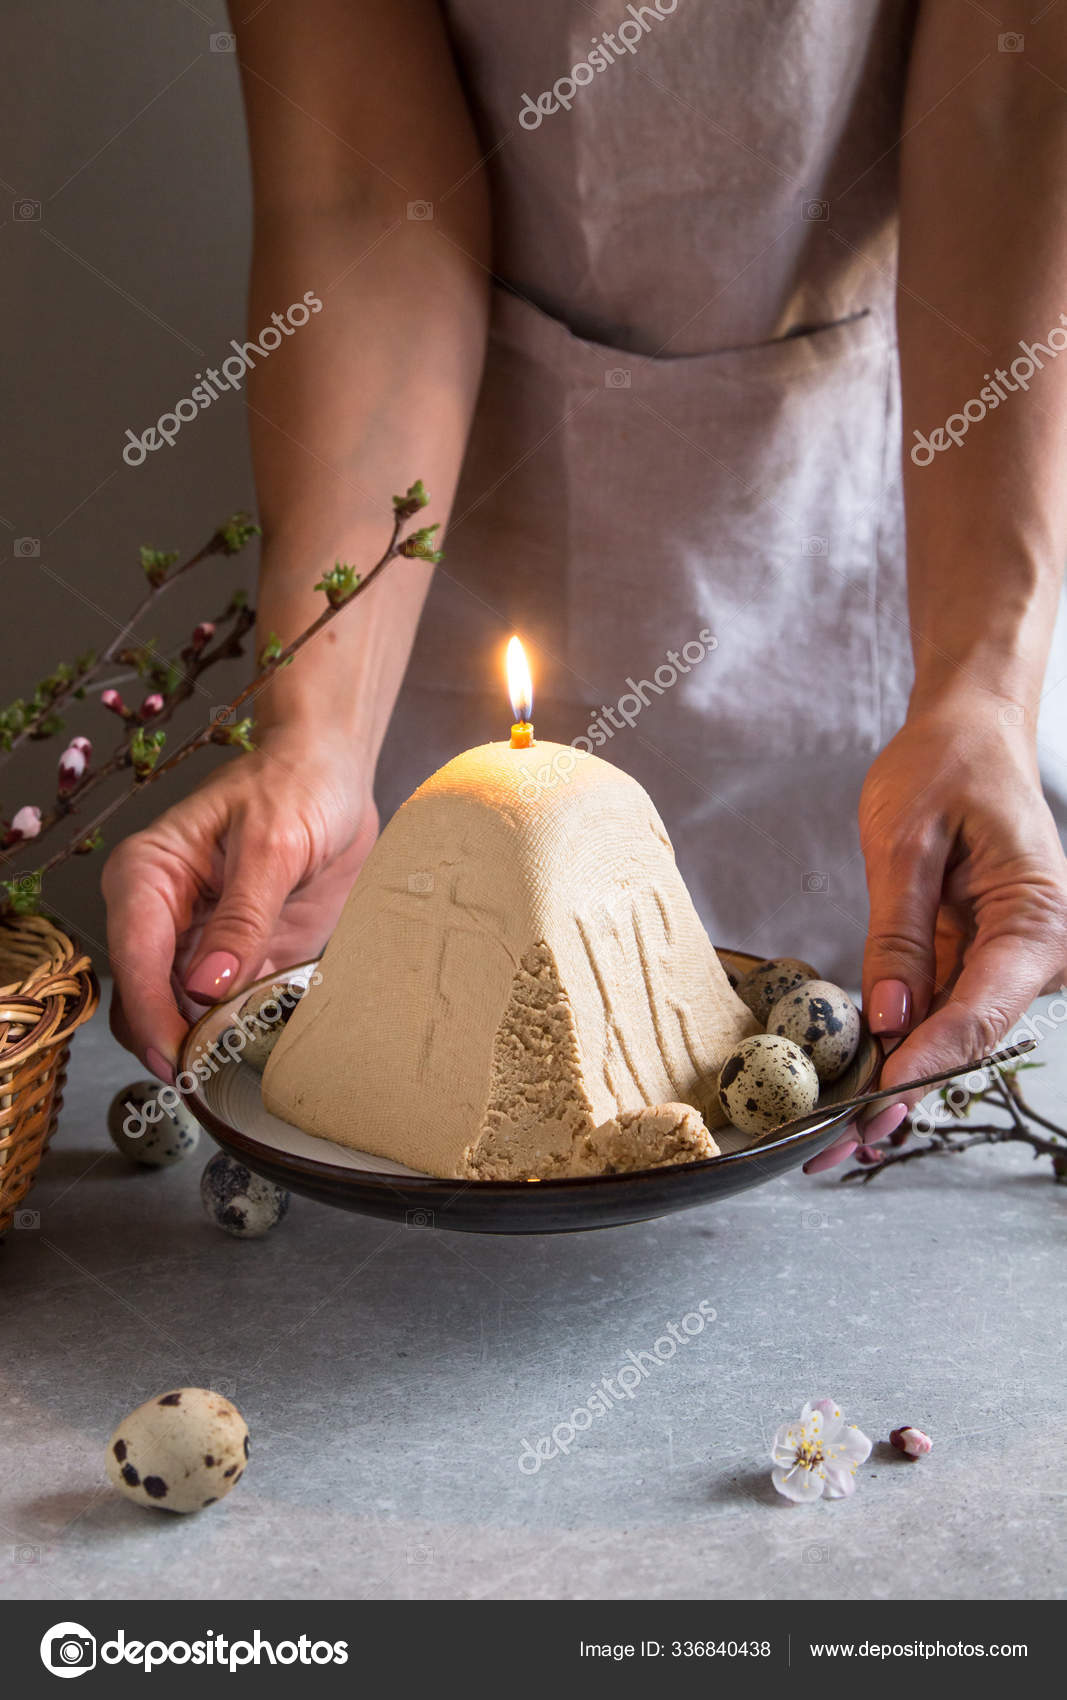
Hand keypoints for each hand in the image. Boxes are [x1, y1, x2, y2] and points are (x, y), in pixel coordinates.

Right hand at [101, 726, 378, 1080]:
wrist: (334, 772)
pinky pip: (231, 1011)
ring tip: (250, 1060)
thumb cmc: (296, 785)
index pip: (134, 960)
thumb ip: (242, 917)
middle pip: (146, 1000)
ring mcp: (198, 942)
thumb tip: (205, 986)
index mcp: (148, 876)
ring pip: (182, 1016)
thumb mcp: (274, 845)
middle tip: (219, 1073)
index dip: (153, 1017)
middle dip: (176, 1042)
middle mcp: (162, 915)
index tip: (182, 1059)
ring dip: (213, 1043)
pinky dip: (248, 1030)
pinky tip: (275, 1038)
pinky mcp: (239, 958)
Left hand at [807, 692, 1066, 1174]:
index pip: (978, 1013)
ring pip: (951, 1037)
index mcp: (1036, 921)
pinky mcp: (978, 957)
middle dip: (900, 1096)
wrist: (970, 731)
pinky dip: (897, 1045)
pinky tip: (853, 1084)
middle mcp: (1036, 952)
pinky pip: (939, 1010)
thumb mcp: (906, 842)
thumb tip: (888, 1018)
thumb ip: (898, 934)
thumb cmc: (947, 765)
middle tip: (836, 1147)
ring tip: (833, 1134)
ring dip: (894, 1083)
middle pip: (966, 1041)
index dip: (923, 1064)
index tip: (874, 1105)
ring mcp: (1009, 959)